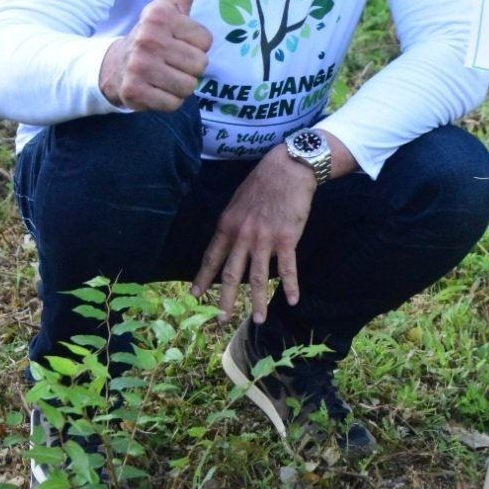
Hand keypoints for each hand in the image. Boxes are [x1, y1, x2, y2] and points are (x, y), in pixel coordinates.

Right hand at [99, 0, 211, 109]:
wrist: (113, 66)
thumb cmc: (152, 35)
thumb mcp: (169, 6)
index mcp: (159, 16)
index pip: (206, 42)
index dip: (196, 46)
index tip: (176, 42)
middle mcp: (147, 38)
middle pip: (200, 66)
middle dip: (189, 68)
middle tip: (169, 62)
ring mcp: (139, 66)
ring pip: (189, 87)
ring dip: (180, 86)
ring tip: (162, 75)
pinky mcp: (134, 92)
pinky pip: (173, 104)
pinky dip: (168, 101)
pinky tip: (154, 90)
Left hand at [190, 146, 315, 323]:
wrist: (288, 168)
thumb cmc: (264, 181)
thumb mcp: (237, 200)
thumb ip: (233, 223)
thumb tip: (228, 240)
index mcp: (228, 225)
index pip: (212, 257)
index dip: (203, 278)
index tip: (195, 295)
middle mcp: (242, 235)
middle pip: (231, 275)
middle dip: (225, 300)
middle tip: (221, 319)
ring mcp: (264, 239)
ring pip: (258, 278)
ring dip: (258, 302)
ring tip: (260, 319)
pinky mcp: (286, 239)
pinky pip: (288, 269)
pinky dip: (291, 286)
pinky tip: (293, 300)